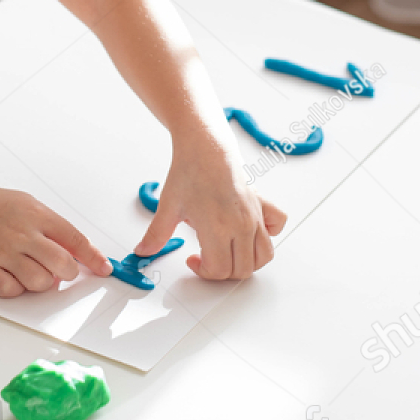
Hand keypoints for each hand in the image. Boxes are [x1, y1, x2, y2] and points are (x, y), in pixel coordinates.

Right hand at [0, 182, 111, 297]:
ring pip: (40, 283)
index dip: (94, 258)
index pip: (76, 241)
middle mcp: (23, 234)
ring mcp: (4, 252)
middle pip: (62, 266)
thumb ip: (52, 226)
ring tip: (30, 269)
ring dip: (41, 283)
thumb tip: (77, 252)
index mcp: (38, 216)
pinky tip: (11, 274)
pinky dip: (16, 288)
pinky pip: (12, 291)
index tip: (104, 269)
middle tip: (59, 270)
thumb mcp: (28, 204)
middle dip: (67, 273)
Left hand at [136, 135, 286, 278]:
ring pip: (263, 256)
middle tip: (206, 258)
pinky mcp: (263, 205)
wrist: (206, 146)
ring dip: (246, 262)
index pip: (220, 270)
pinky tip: (248, 233)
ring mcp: (254, 216)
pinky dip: (267, 235)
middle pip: (242, 269)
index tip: (192, 260)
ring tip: (228, 252)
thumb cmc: (189, 171)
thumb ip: (156, 234)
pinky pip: (276, 227)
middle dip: (223, 272)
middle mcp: (241, 224)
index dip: (204, 272)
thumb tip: (143, 251)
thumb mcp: (168, 206)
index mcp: (217, 227)